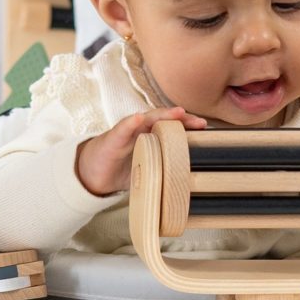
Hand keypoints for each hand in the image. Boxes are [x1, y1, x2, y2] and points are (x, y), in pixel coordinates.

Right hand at [76, 105, 205, 197]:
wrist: (92, 173)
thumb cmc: (122, 169)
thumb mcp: (148, 171)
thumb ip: (165, 171)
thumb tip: (190, 187)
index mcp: (152, 138)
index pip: (173, 129)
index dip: (190, 128)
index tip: (207, 130)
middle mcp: (141, 130)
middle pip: (164, 120)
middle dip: (183, 119)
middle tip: (200, 122)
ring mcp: (127, 132)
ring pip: (146, 119)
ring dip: (162, 115)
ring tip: (177, 113)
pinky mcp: (112, 139)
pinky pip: (121, 129)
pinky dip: (129, 123)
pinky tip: (137, 118)